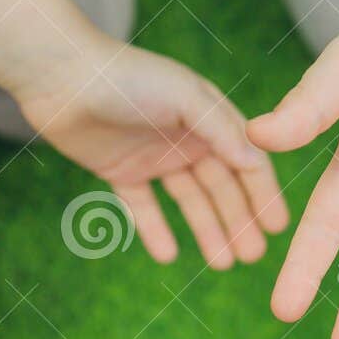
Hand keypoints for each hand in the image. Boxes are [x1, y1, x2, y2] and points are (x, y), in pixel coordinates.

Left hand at [16, 34, 289, 268]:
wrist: (60, 73)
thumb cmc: (127, 77)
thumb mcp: (185, 97)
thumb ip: (221, 130)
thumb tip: (256, 163)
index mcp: (209, 117)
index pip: (246, 162)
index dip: (263, 194)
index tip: (278, 228)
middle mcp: (187, 139)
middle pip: (221, 188)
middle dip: (239, 222)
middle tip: (252, 257)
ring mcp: (155, 156)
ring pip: (189, 202)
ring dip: (207, 232)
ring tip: (223, 264)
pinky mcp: (122, 171)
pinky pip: (145, 207)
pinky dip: (156, 230)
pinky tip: (168, 256)